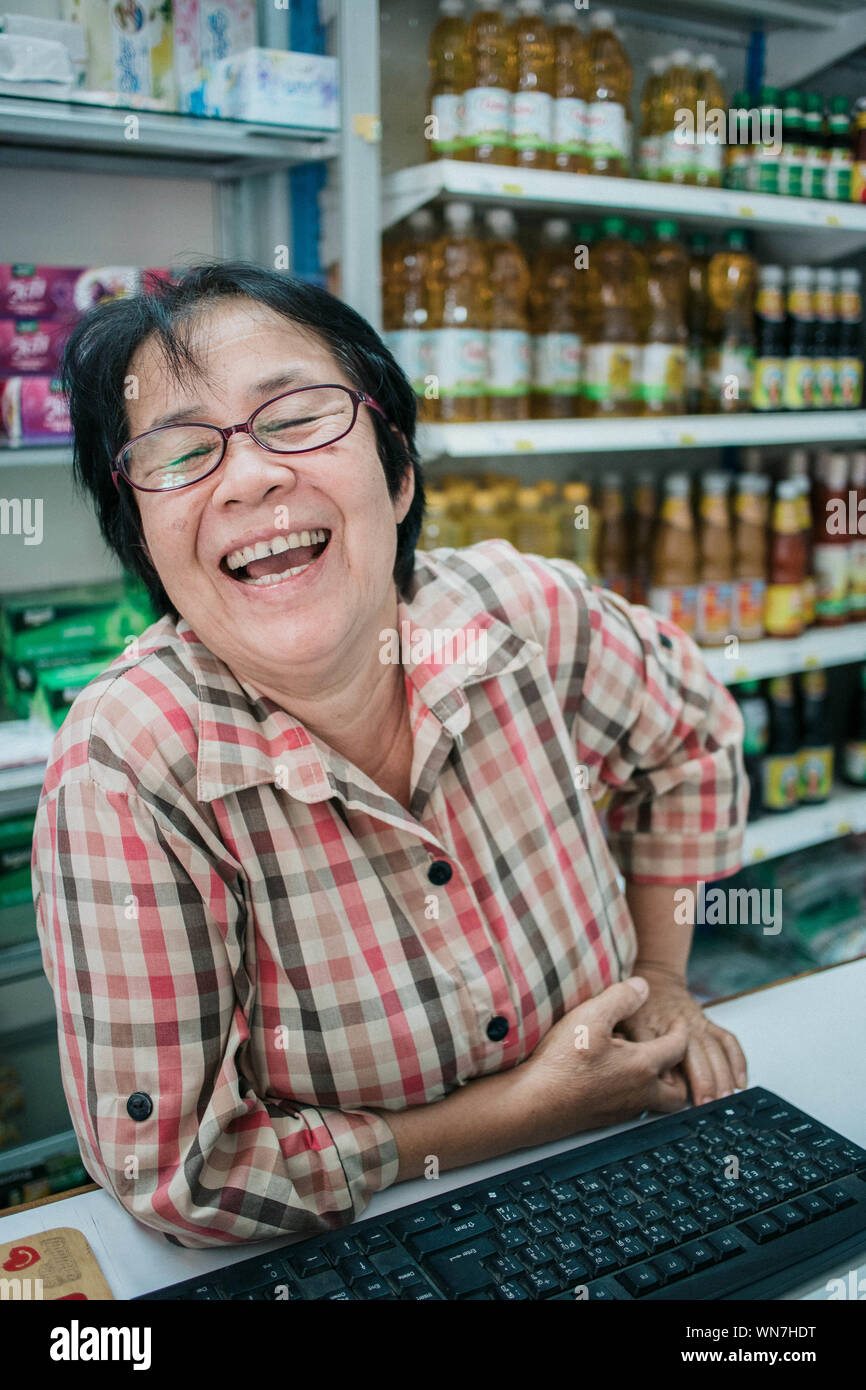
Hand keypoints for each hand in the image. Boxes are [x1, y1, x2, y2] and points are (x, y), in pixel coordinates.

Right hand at [513, 977, 689, 1144]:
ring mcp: (622, 1111)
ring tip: (640, 1062)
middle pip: (677, 1091)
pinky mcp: (604, 1120)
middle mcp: (639, 1094)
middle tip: (670, 1055)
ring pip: (655, 1102)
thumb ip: (621, 998)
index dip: (681, 1032)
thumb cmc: (562, 1062)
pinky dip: (633, 1092)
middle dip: (680, 1073)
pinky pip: (632, 1108)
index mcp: (643, 1067)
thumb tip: (643, 987)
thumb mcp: (591, 1017)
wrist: (533, 1104)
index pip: (677, 1048)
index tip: (679, 1023)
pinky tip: (611, 1076)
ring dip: (656, 1085)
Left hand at [618, 963, 747, 1105]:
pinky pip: (727, 1041)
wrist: (657, 982)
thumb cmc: (639, 1009)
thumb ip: (637, 1047)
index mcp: (652, 1024)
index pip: (661, 1049)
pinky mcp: (709, 1024)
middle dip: (703, 1079)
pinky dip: (737, 1061)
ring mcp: (696, 1023)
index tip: (675, 1092)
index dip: (668, 1071)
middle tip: (707, 1104)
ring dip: (722, 1074)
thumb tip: (656, 1076)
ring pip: (714, 1048)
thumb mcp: (627, 1024)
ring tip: (725, 1098)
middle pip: (694, 1051)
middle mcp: (678, 1023)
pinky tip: (739, 1081)